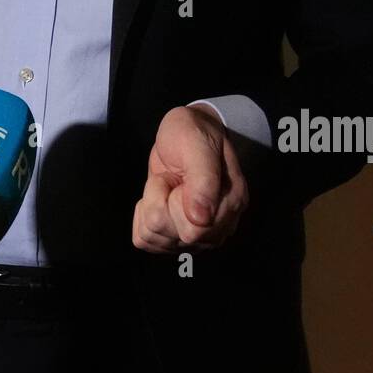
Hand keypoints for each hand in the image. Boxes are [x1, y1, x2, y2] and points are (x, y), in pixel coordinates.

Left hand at [132, 103, 248, 252]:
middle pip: (170, 236)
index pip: (192, 230)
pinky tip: (158, 197)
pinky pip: (144, 240)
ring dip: (152, 205)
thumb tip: (200, 219)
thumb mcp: (198, 145)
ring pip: (154, 238)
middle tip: (175, 178)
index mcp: (229, 205)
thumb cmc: (194, 133)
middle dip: (161, 200)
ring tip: (169, 185)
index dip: (173, 201)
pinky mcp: (175, 236)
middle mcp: (216, 228)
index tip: (180, 177)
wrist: (183, 132)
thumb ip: (202, 180)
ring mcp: (196, 236)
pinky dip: (142, 215)